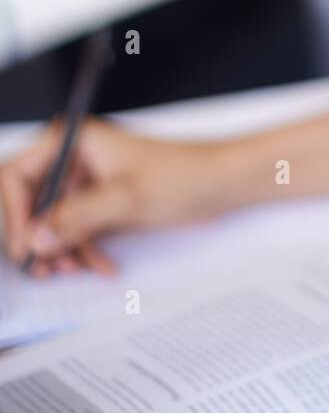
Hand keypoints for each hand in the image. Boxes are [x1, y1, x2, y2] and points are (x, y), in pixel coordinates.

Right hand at [0, 118, 229, 277]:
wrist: (224, 182)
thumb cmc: (184, 174)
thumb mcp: (127, 199)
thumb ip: (77, 217)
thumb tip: (37, 236)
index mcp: (76, 140)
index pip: (19, 174)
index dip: (16, 212)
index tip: (27, 244)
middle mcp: (78, 157)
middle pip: (33, 201)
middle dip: (38, 237)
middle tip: (44, 269)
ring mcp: (91, 181)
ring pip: (54, 220)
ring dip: (60, 250)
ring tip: (72, 271)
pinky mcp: (105, 201)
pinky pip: (78, 228)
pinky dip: (84, 250)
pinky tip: (100, 267)